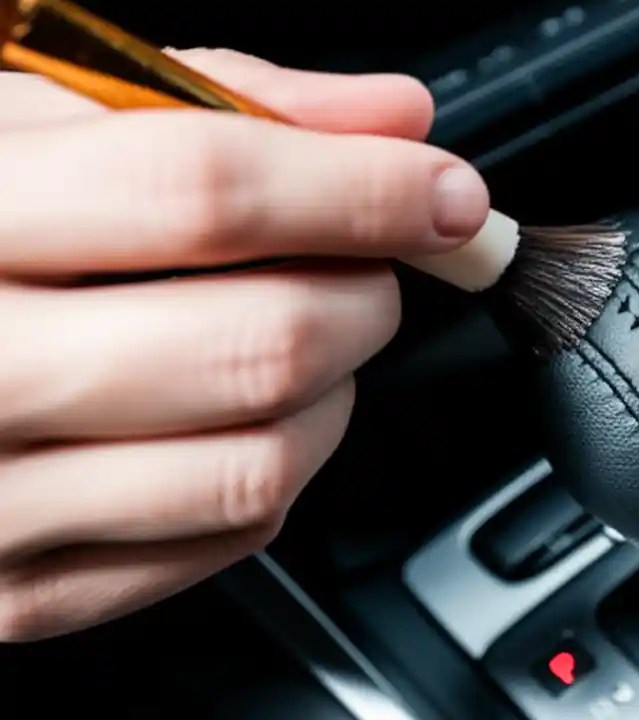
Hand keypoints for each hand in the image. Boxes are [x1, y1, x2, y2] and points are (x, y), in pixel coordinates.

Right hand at [0, 49, 489, 640]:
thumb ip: (221, 101)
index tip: (445, 192)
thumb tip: (392, 115)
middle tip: (369, 265)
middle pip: (261, 339)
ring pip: (263, 459)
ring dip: (338, 389)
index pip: (205, 193)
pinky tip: (244, 410)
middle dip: (370, 295)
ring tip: (307, 334)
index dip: (362, 189)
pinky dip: (284, 465)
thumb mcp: (37, 112)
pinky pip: (229, 535)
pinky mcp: (24, 589)